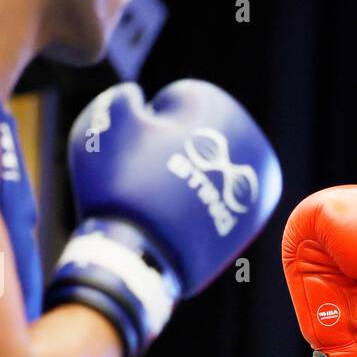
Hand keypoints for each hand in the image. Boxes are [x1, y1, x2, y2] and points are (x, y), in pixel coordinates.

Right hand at [48, 80, 282, 356]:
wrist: (141, 258)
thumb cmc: (120, 183)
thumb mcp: (105, 122)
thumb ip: (125, 99)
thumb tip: (140, 100)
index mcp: (214, 105)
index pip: (178, 101)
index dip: (149, 124)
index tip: (140, 149)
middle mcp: (245, 141)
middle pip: (201, 137)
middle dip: (176, 151)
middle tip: (149, 178)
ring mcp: (251, 183)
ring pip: (211, 171)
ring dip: (189, 179)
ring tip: (161, 201)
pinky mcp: (249, 222)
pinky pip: (218, 204)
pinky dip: (200, 208)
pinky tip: (177, 222)